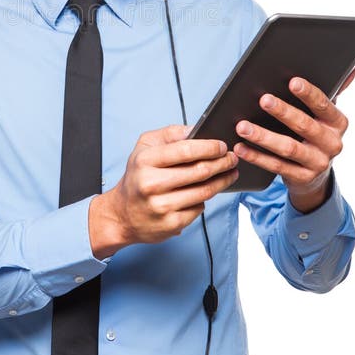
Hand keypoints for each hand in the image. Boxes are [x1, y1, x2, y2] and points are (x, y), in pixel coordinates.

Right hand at [89, 124, 238, 257]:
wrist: (122, 214)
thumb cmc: (137, 175)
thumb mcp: (145, 147)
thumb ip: (170, 133)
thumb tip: (196, 129)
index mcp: (145, 161)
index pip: (185, 150)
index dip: (209, 147)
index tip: (222, 146)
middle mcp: (151, 184)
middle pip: (199, 171)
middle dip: (222, 163)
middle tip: (232, 158)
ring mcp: (162, 206)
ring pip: (204, 191)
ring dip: (222, 181)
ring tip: (230, 173)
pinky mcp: (171, 224)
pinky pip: (199, 208)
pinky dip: (206, 198)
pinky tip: (208, 191)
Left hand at [233, 68, 354, 212]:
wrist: (316, 174)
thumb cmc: (316, 134)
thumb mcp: (325, 114)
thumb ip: (334, 91)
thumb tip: (351, 69)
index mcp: (338, 123)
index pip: (324, 105)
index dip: (309, 94)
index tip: (292, 81)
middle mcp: (332, 144)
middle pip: (304, 125)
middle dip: (282, 112)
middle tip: (263, 100)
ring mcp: (318, 163)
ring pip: (288, 148)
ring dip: (263, 136)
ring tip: (242, 126)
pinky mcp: (302, 178)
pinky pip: (276, 167)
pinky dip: (256, 157)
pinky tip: (240, 148)